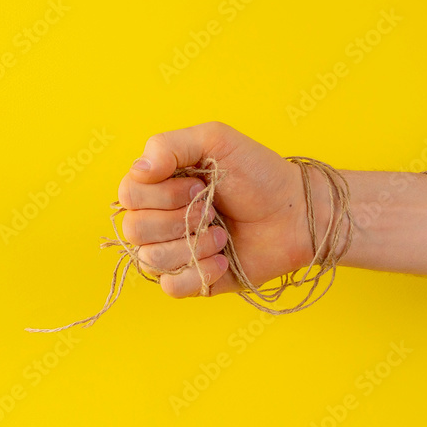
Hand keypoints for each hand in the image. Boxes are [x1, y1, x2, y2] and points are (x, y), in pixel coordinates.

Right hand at [117, 121, 319, 298]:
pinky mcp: (193, 279)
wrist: (298, 214)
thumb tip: (138, 169)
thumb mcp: (216, 140)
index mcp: (160, 185)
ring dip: (194, 245)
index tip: (199, 185)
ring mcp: (176, 251)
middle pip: (134, 230)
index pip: (128, 195)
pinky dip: (200, 272)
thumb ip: (170, 144)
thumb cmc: (259, 174)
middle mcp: (161, 219)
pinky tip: (224, 260)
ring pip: (151, 260)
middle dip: (179, 220)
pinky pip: (172, 286)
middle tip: (212, 210)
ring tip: (223, 234)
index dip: (161, 194)